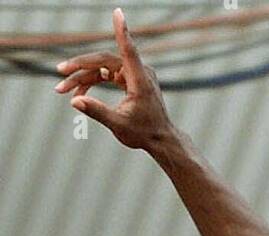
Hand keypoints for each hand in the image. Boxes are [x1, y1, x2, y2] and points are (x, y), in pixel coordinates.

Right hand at [54, 8, 171, 149]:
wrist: (160, 140)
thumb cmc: (144, 134)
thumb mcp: (118, 124)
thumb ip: (97, 111)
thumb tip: (74, 100)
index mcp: (139, 79)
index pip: (128, 50)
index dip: (121, 31)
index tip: (118, 12)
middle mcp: (138, 72)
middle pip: (104, 61)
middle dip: (80, 67)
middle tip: (60, 72)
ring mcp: (134, 74)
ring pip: (102, 68)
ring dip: (83, 77)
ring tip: (63, 89)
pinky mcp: (130, 80)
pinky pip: (108, 75)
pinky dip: (93, 82)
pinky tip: (79, 93)